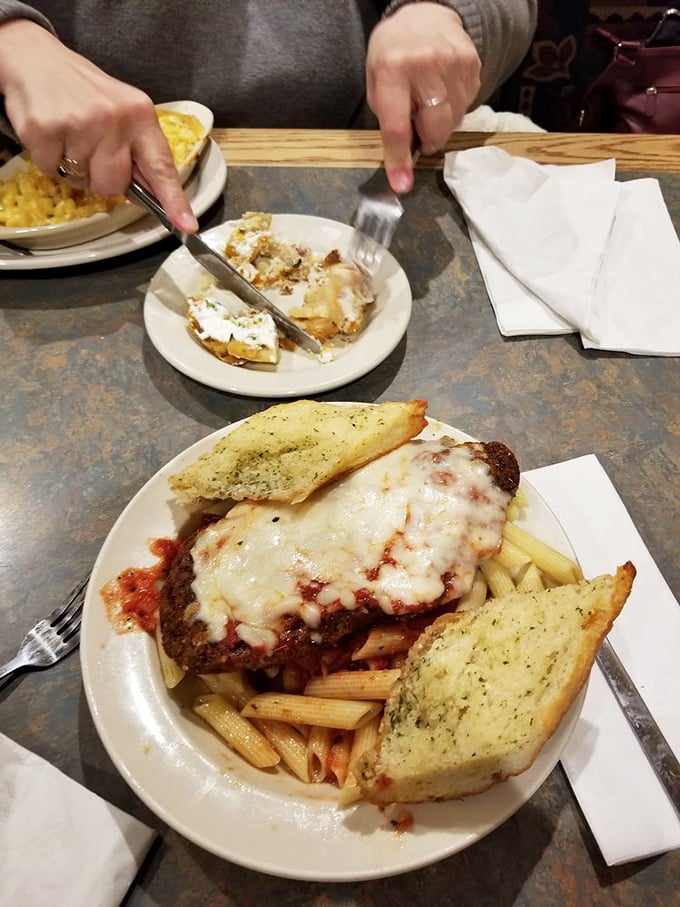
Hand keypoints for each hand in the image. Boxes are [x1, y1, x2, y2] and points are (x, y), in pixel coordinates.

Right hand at [0, 19, 197, 231]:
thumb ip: (138, 152)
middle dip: (100, 177)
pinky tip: (52, 133)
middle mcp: (115, 120)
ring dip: (73, 166)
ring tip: (69, 134)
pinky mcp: (47, 129)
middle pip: (113, 186)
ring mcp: (80, 124)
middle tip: (90, 147)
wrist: (37, 59)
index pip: (161, 167)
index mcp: (140, 116)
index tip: (187, 225)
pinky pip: (52, 170)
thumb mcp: (123, 113)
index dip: (174, 200)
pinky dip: (49, 158)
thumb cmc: (86, 94)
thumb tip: (152, 195)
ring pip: (82, 181)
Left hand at [366, 2, 480, 192]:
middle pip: (435, 128)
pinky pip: (467, 105)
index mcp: (393, 69)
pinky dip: (454, 108)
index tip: (402, 184)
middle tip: (421, 133)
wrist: (426, 14)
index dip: (399, 159)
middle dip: (428, 140)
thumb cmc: (394, 52)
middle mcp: (426, 65)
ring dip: (441, 123)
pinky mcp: (473, 65)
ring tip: (430, 103)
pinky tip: (444, 92)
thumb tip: (403, 156)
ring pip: (454, 120)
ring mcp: (454, 63)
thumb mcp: (376, 78)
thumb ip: (388, 115)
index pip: (397, 126)